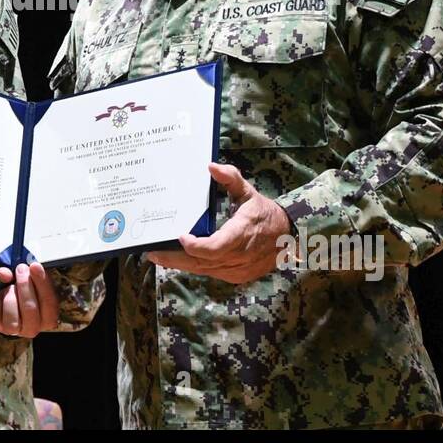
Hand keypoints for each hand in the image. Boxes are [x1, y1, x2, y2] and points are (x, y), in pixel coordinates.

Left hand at [0, 261, 58, 337]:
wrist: (10, 302)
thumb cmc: (26, 291)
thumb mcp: (30, 279)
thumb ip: (22, 272)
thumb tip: (3, 272)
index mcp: (48, 318)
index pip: (49, 302)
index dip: (42, 282)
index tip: (35, 266)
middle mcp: (33, 327)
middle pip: (30, 308)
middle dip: (24, 285)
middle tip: (21, 269)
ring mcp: (15, 330)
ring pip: (12, 315)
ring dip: (10, 295)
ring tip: (11, 286)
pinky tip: (1, 296)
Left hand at [146, 162, 290, 284]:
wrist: (289, 237)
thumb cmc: (265, 213)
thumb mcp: (249, 192)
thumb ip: (231, 178)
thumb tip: (211, 166)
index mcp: (242, 234)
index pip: (214, 247)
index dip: (195, 246)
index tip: (181, 236)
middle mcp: (239, 255)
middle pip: (201, 262)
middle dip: (175, 259)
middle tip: (153, 253)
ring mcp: (238, 269)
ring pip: (204, 270)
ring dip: (181, 264)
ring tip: (159, 256)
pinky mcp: (237, 276)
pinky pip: (211, 273)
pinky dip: (195, 266)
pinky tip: (179, 260)